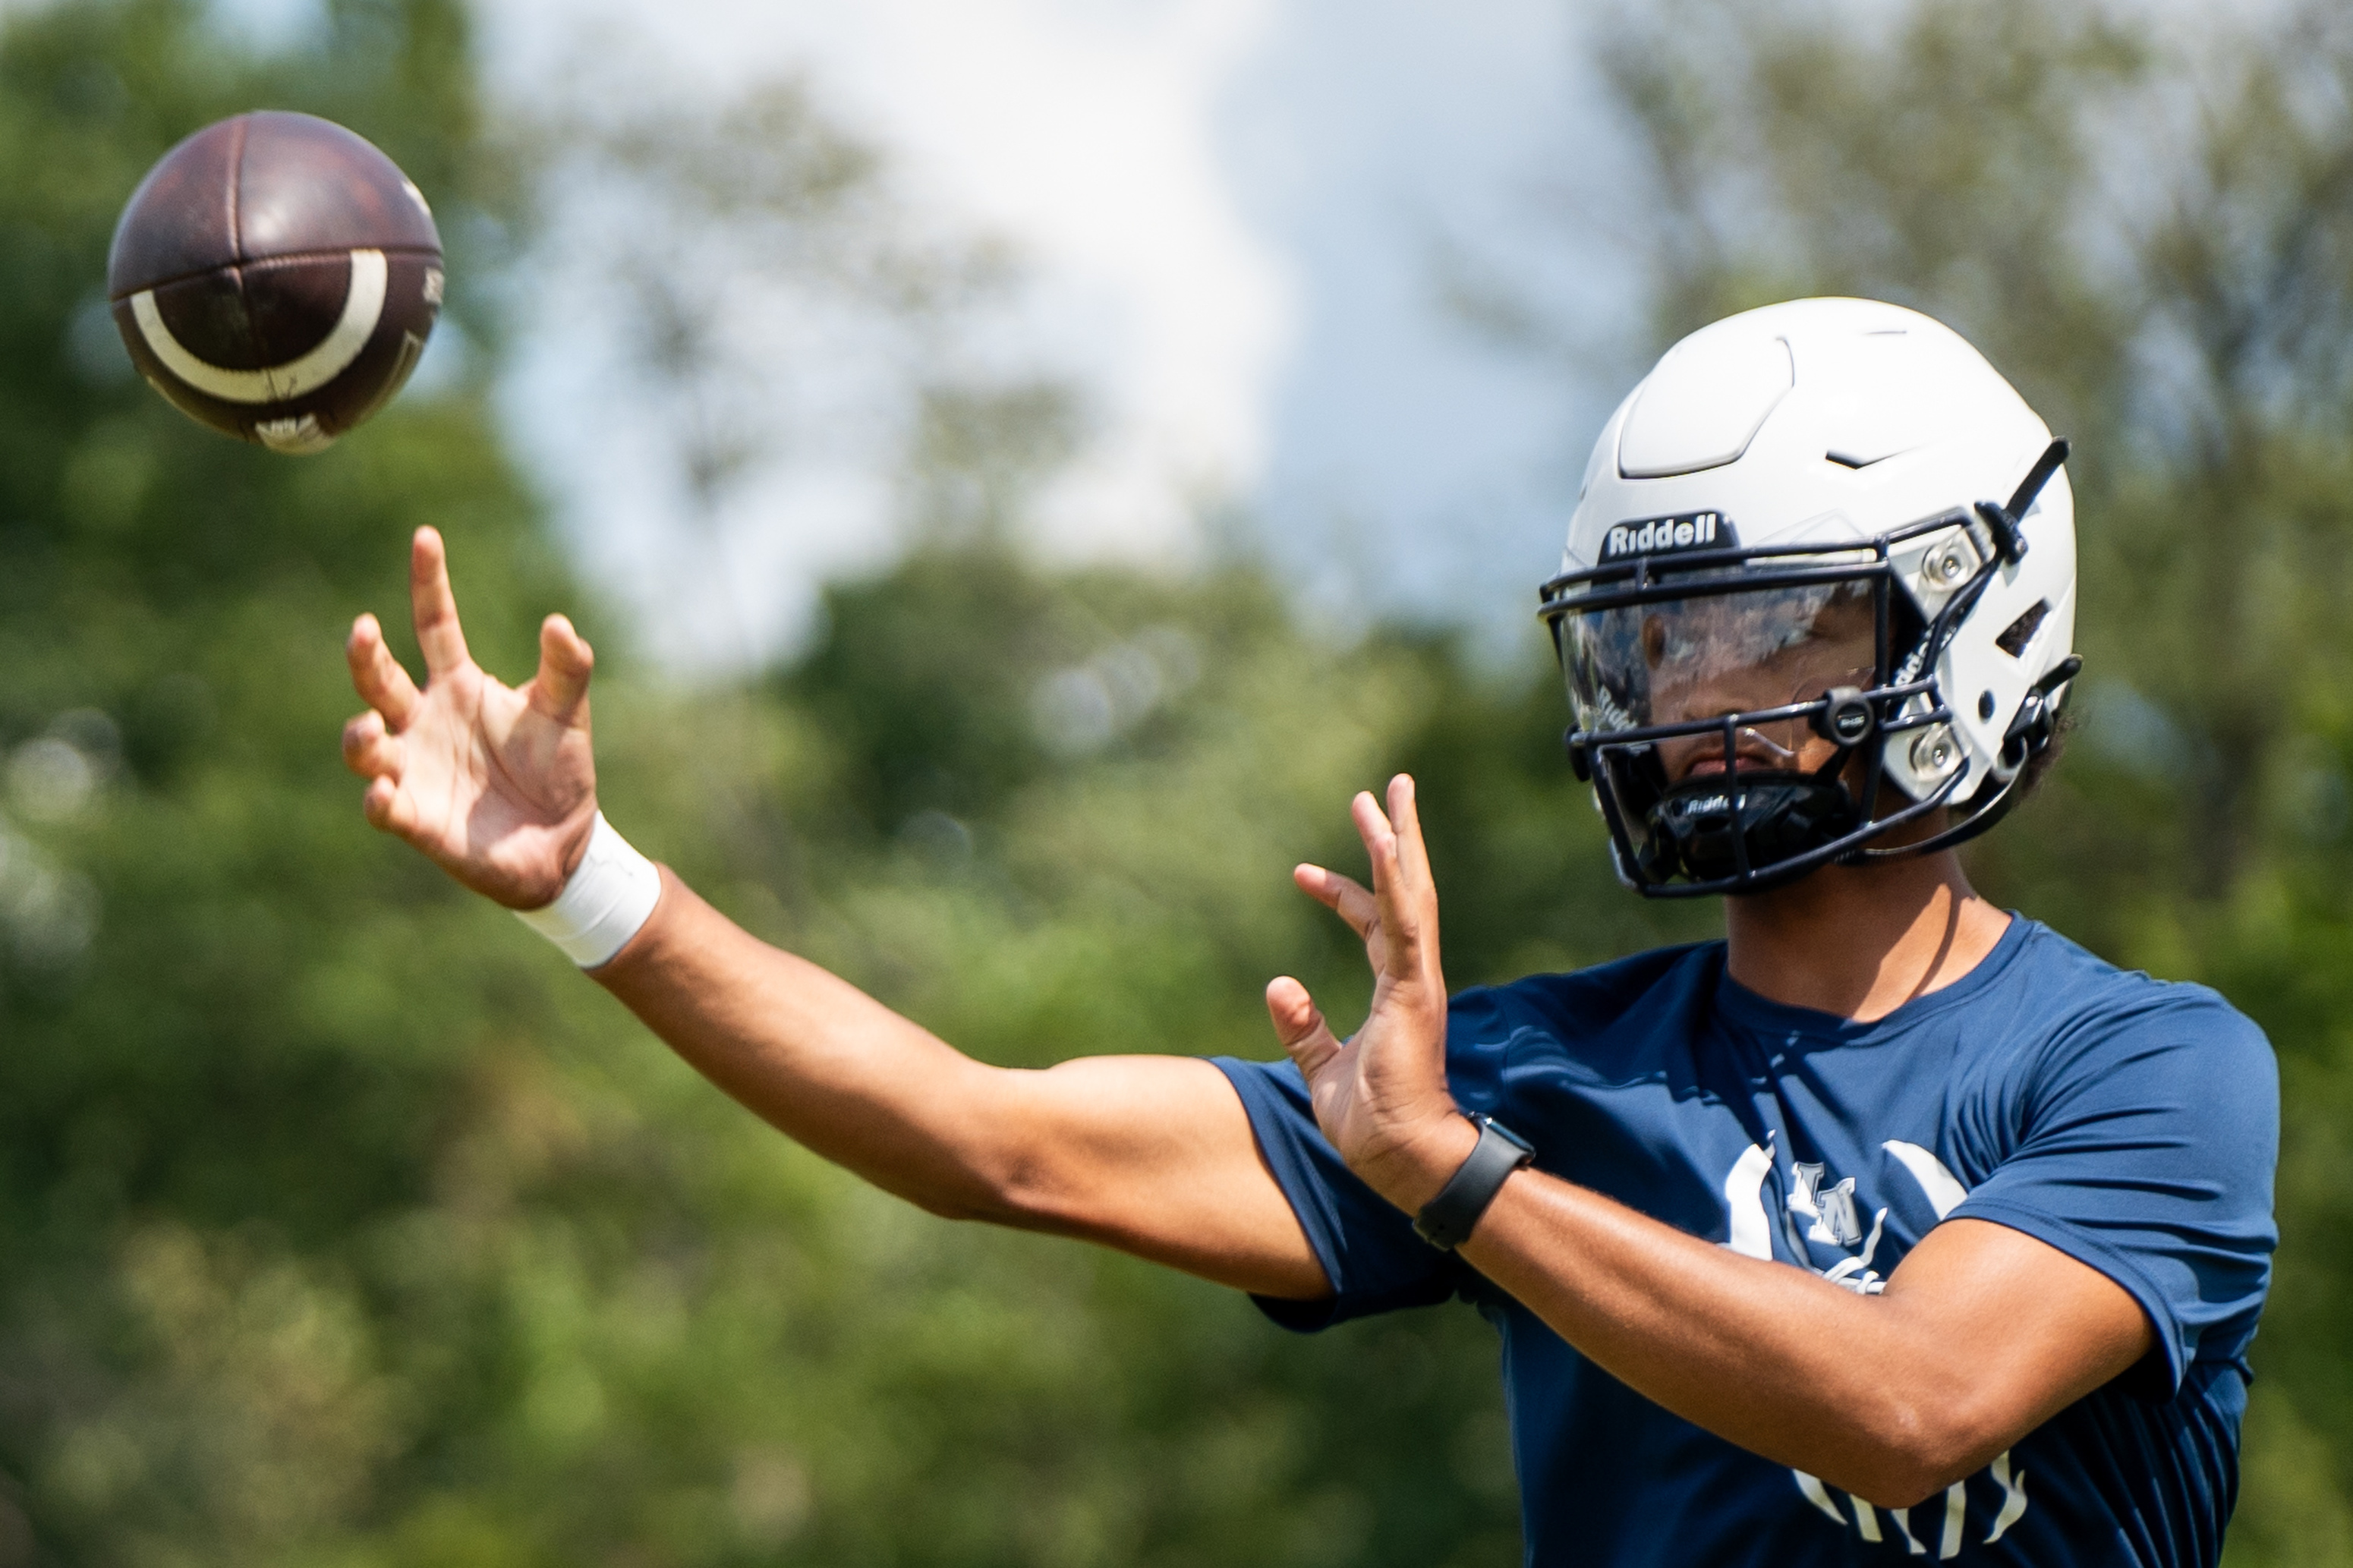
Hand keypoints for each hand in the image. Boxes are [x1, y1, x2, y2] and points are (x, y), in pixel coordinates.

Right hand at [341, 526, 598, 909]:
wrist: (564, 843)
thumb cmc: (559, 770)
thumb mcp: (567, 713)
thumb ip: (566, 669)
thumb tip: (560, 623)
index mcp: (458, 684)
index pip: (434, 624)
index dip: (429, 582)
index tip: (427, 537)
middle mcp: (423, 720)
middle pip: (379, 679)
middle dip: (365, 656)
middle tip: (363, 629)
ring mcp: (413, 768)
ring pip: (366, 745)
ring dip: (359, 736)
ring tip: (368, 727)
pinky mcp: (416, 818)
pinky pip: (384, 807)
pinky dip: (379, 799)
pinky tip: (383, 793)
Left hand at [1265, 775, 1473, 1212]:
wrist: (1401, 1160)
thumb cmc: (1372, 1126)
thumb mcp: (1322, 1070)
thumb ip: (1303, 1029)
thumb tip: (1279, 985)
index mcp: (1396, 992)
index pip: (1373, 925)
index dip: (1340, 894)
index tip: (1301, 872)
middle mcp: (1413, 979)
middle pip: (1406, 892)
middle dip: (1394, 839)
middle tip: (1385, 790)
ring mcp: (1417, 982)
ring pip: (1412, 895)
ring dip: (1399, 842)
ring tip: (1389, 793)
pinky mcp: (1412, 991)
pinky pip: (1405, 924)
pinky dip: (1395, 880)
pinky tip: (1385, 841)